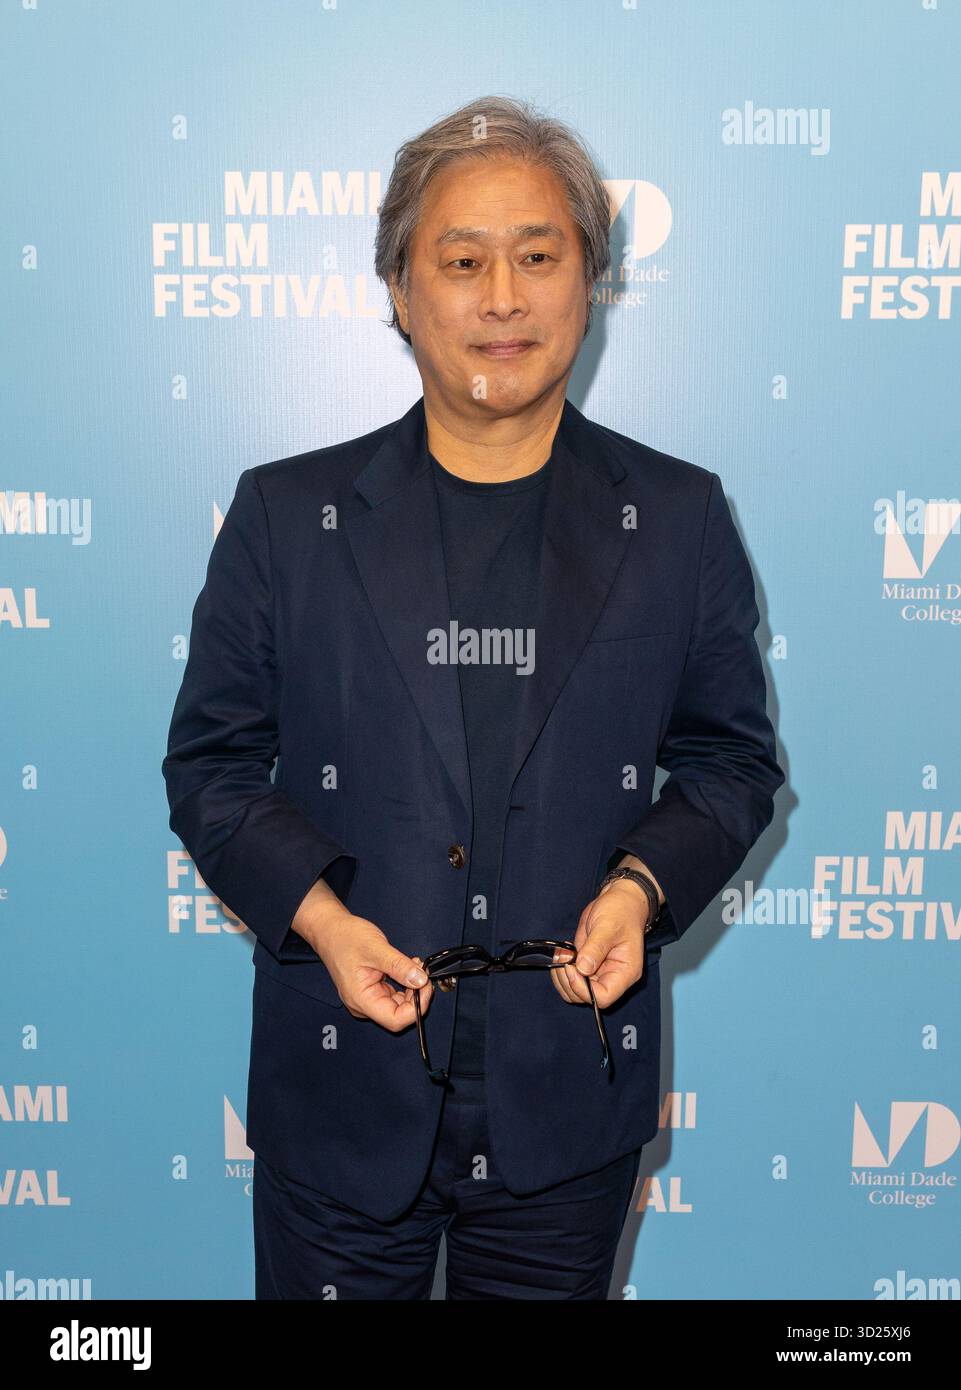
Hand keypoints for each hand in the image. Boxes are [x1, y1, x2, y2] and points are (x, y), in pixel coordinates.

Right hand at [305, 906, 433, 1029]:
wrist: (330, 929)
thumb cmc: (345, 937)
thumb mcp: (376, 948)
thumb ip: (399, 966)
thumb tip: (421, 980)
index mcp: (361, 999)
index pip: (395, 1020)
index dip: (416, 1007)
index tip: (425, 986)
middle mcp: (363, 1004)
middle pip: (398, 1014)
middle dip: (416, 995)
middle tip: (422, 972)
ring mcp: (367, 998)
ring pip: (398, 1005)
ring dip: (411, 989)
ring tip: (413, 966)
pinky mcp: (371, 991)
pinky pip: (393, 995)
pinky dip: (404, 984)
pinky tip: (406, 969)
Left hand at [550, 879, 650, 1008]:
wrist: (620, 900)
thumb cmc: (620, 911)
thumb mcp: (607, 927)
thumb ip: (595, 948)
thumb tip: (582, 969)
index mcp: (625, 972)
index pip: (604, 997)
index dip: (583, 989)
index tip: (571, 967)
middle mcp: (613, 977)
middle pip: (587, 998)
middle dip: (569, 981)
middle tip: (563, 958)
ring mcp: (600, 972)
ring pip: (575, 992)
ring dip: (562, 978)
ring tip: (561, 954)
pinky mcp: (588, 965)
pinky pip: (571, 979)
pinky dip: (562, 970)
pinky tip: (562, 953)